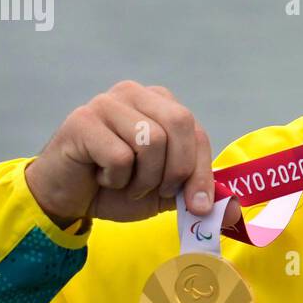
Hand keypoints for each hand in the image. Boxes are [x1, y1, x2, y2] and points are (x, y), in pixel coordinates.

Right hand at [24, 81, 241, 228]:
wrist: (68, 198)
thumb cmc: (118, 188)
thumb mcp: (166, 194)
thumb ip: (199, 195)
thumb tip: (234, 208)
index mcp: (160, 103)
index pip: (197, 131)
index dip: (201, 171)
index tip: (197, 205)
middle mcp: (135, 93)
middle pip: (179, 123)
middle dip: (175, 170)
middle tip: (156, 191)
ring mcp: (106, 103)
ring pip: (150, 140)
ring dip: (142, 178)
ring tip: (125, 182)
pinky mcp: (82, 120)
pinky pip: (119, 155)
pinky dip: (115, 179)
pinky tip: (101, 176)